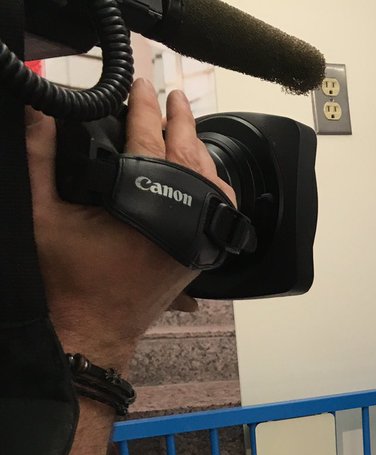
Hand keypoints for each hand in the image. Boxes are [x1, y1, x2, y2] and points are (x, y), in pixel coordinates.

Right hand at [27, 77, 235, 369]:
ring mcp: (197, 237)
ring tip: (186, 129)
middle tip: (174, 98)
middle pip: (189, 154)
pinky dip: (212, 185)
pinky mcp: (202, 253)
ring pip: (211, 181)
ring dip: (199, 151)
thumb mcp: (44, 212)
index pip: (149, 136)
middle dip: (181, 121)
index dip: (144, 106)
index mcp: (145, 202)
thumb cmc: (71, 280)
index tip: (142, 85)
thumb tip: (39, 113)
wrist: (94, 327)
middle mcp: (181, 218)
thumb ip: (40, 157)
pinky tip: (201, 174)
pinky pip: (217, 209)